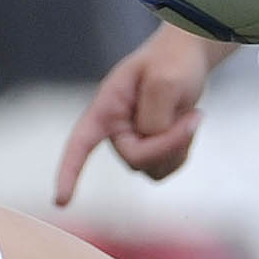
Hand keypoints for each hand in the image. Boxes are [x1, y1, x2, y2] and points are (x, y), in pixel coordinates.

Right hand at [54, 26, 222, 203]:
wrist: (188, 57)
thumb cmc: (172, 61)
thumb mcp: (165, 79)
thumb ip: (154, 115)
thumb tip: (150, 143)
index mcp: (107, 107)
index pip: (80, 144)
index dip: (69, 172)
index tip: (61, 201)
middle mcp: (114, 129)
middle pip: (137, 158)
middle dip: (170, 142)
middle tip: (197, 117)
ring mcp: (132, 141)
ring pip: (154, 168)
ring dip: (179, 147)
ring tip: (191, 116)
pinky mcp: (151, 150)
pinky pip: (166, 168)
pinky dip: (183, 151)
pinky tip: (189, 126)